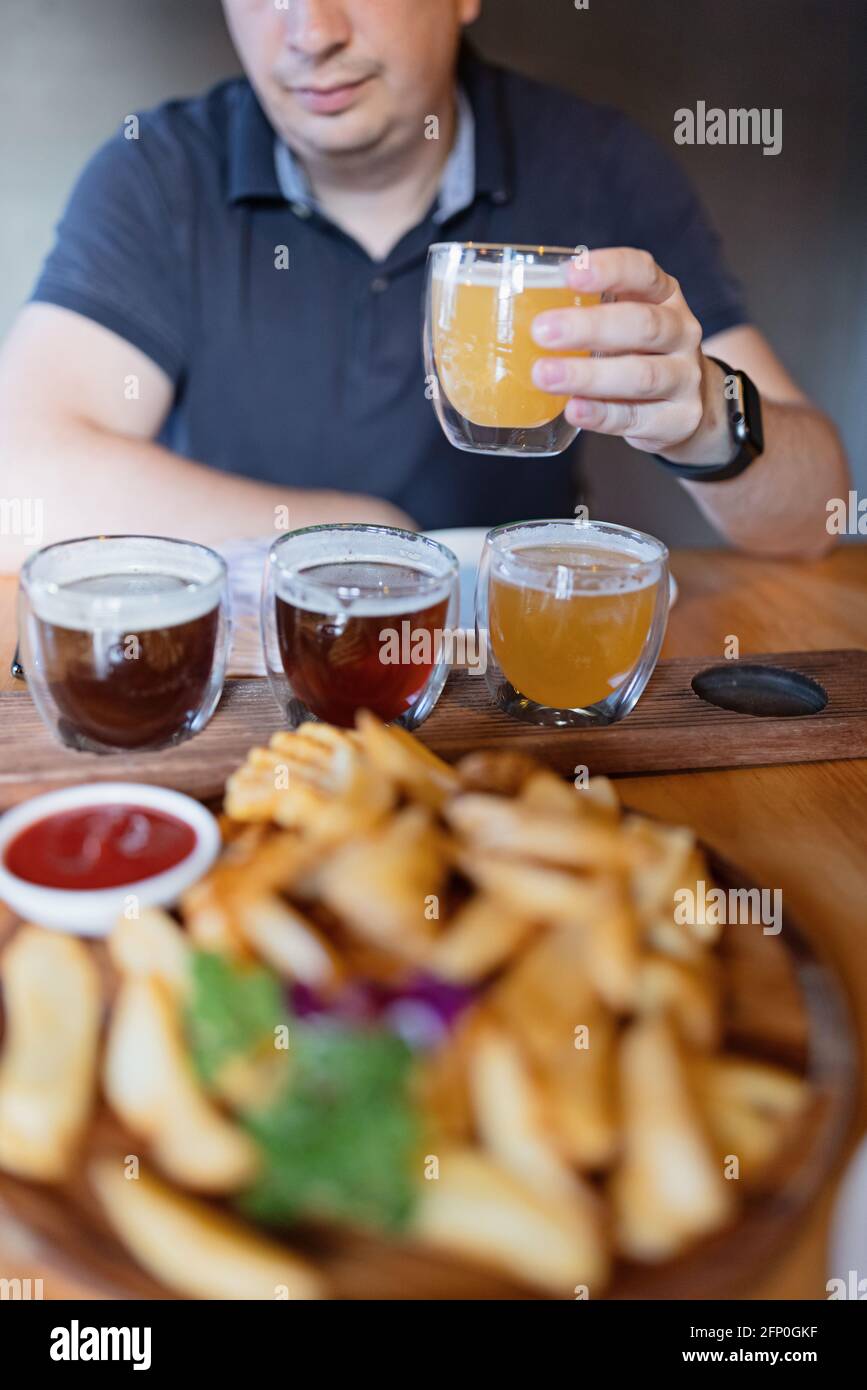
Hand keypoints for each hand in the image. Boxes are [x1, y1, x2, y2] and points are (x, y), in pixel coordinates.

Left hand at [531, 248, 732, 463]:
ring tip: (544, 375)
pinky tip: (574, 410)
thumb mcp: (621, 324)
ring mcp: (685, 377)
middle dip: (589, 327)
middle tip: (541, 331)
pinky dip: (602, 415)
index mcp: (664, 296)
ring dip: (589, 376)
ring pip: (642, 375)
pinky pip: (638, 417)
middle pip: (642, 324)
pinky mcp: (680, 419)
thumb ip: (585, 315)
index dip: (608, 269)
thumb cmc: (637, 355)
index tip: (568, 274)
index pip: (642, 272)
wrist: (689, 406)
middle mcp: (682, 331)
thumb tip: (511, 316)